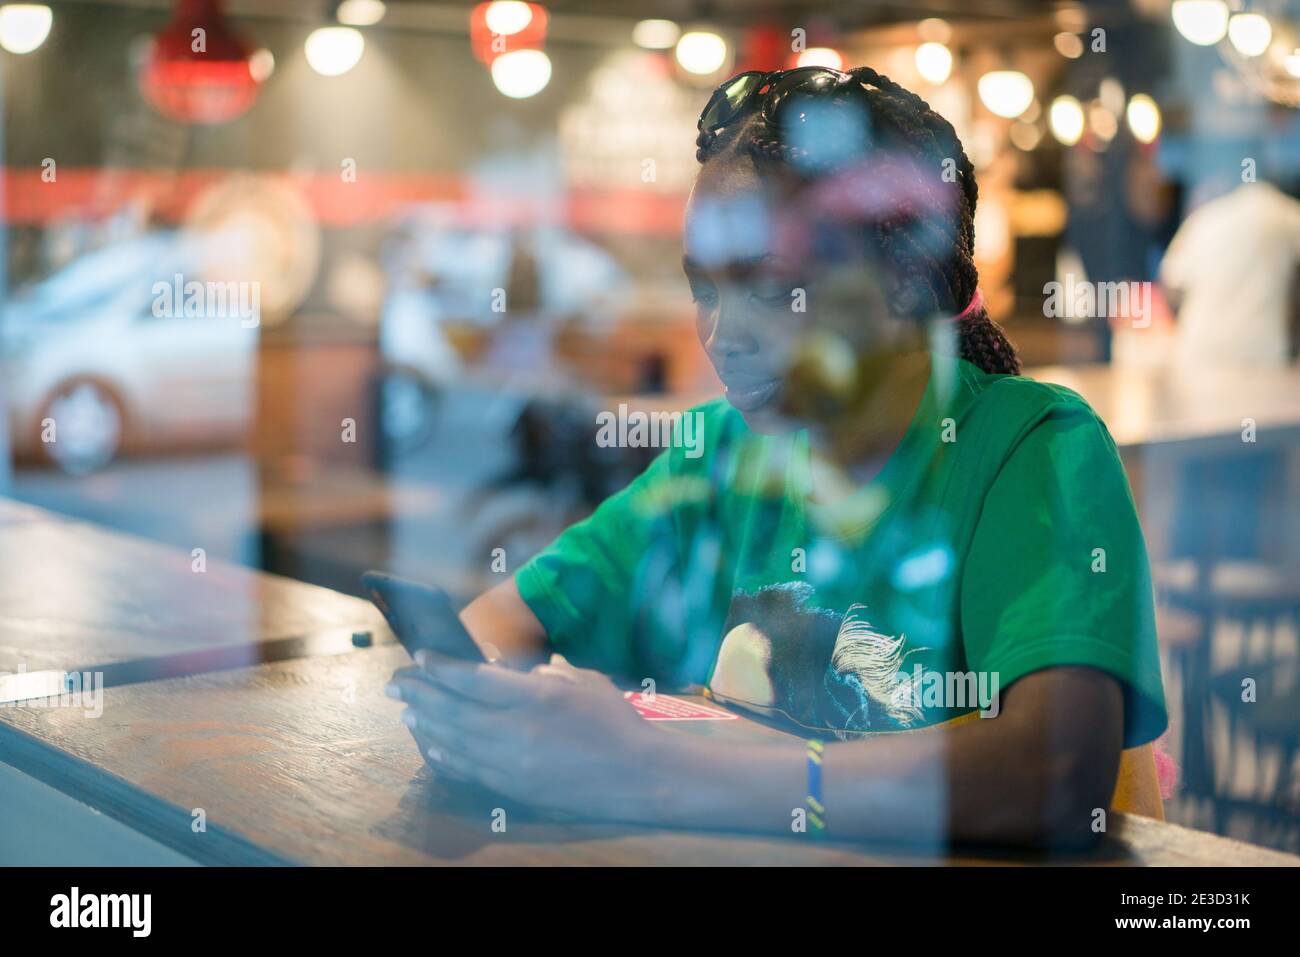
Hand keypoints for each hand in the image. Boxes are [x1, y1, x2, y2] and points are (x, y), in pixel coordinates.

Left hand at [386, 650, 665, 819]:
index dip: (442, 667)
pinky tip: (431, 746)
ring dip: (427, 724)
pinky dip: (445, 756)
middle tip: (395, 683)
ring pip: (454, 742)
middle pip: (454, 710)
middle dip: (420, 694)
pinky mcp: (515, 788)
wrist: (639, 776)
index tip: (420, 656)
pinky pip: (468, 769)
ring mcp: (514, 764)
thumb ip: (540, 672)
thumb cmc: (615, 721)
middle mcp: (518, 731)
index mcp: (538, 696)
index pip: (474, 678)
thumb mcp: (581, 681)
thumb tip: (502, 666)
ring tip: (408, 711)